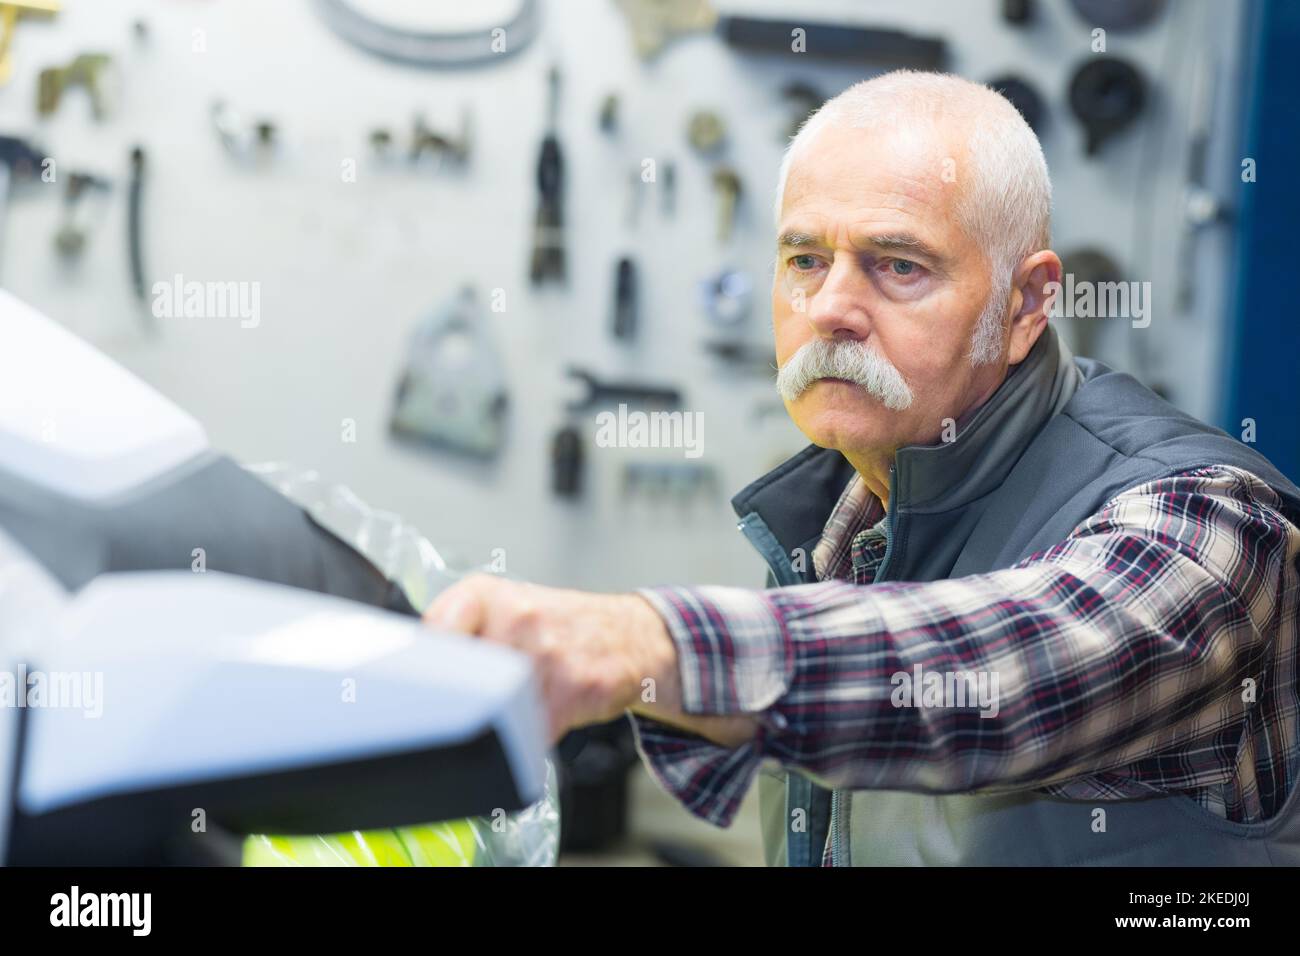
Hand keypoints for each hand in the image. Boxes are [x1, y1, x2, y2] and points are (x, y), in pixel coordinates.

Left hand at [423, 574, 679, 741]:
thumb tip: (404, 671)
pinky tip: (539, 716)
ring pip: (495, 709)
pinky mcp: (574, 690)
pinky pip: (530, 732)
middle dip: (460, 702)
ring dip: (497, 722)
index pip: (433, 632)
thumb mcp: (499, 607)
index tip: (419, 688)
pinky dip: (528, 738)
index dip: (423, 668)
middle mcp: (517, 615)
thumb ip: (452, 631)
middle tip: (464, 708)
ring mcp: (547, 653)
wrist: (627, 636)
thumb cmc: (556, 625)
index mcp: (485, 594)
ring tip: (511, 705)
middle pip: (461, 679)